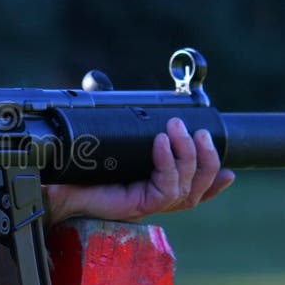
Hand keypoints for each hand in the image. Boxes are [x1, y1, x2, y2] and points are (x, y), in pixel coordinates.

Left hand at [44, 117, 234, 223]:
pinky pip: (166, 189)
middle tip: (198, 131)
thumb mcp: (99, 135)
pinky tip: (161, 144)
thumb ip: (103, 113)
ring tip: (179, 130)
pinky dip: (168, 164)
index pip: (194, 188)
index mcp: (154, 185)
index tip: (230, 168)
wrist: (54, 187)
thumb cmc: (74, 166)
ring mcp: (148, 203)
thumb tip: (97, 78)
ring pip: (188, 187)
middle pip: (199, 186)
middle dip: (207, 157)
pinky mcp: (138, 206)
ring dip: (190, 156)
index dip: (214, 181)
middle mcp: (155, 196)